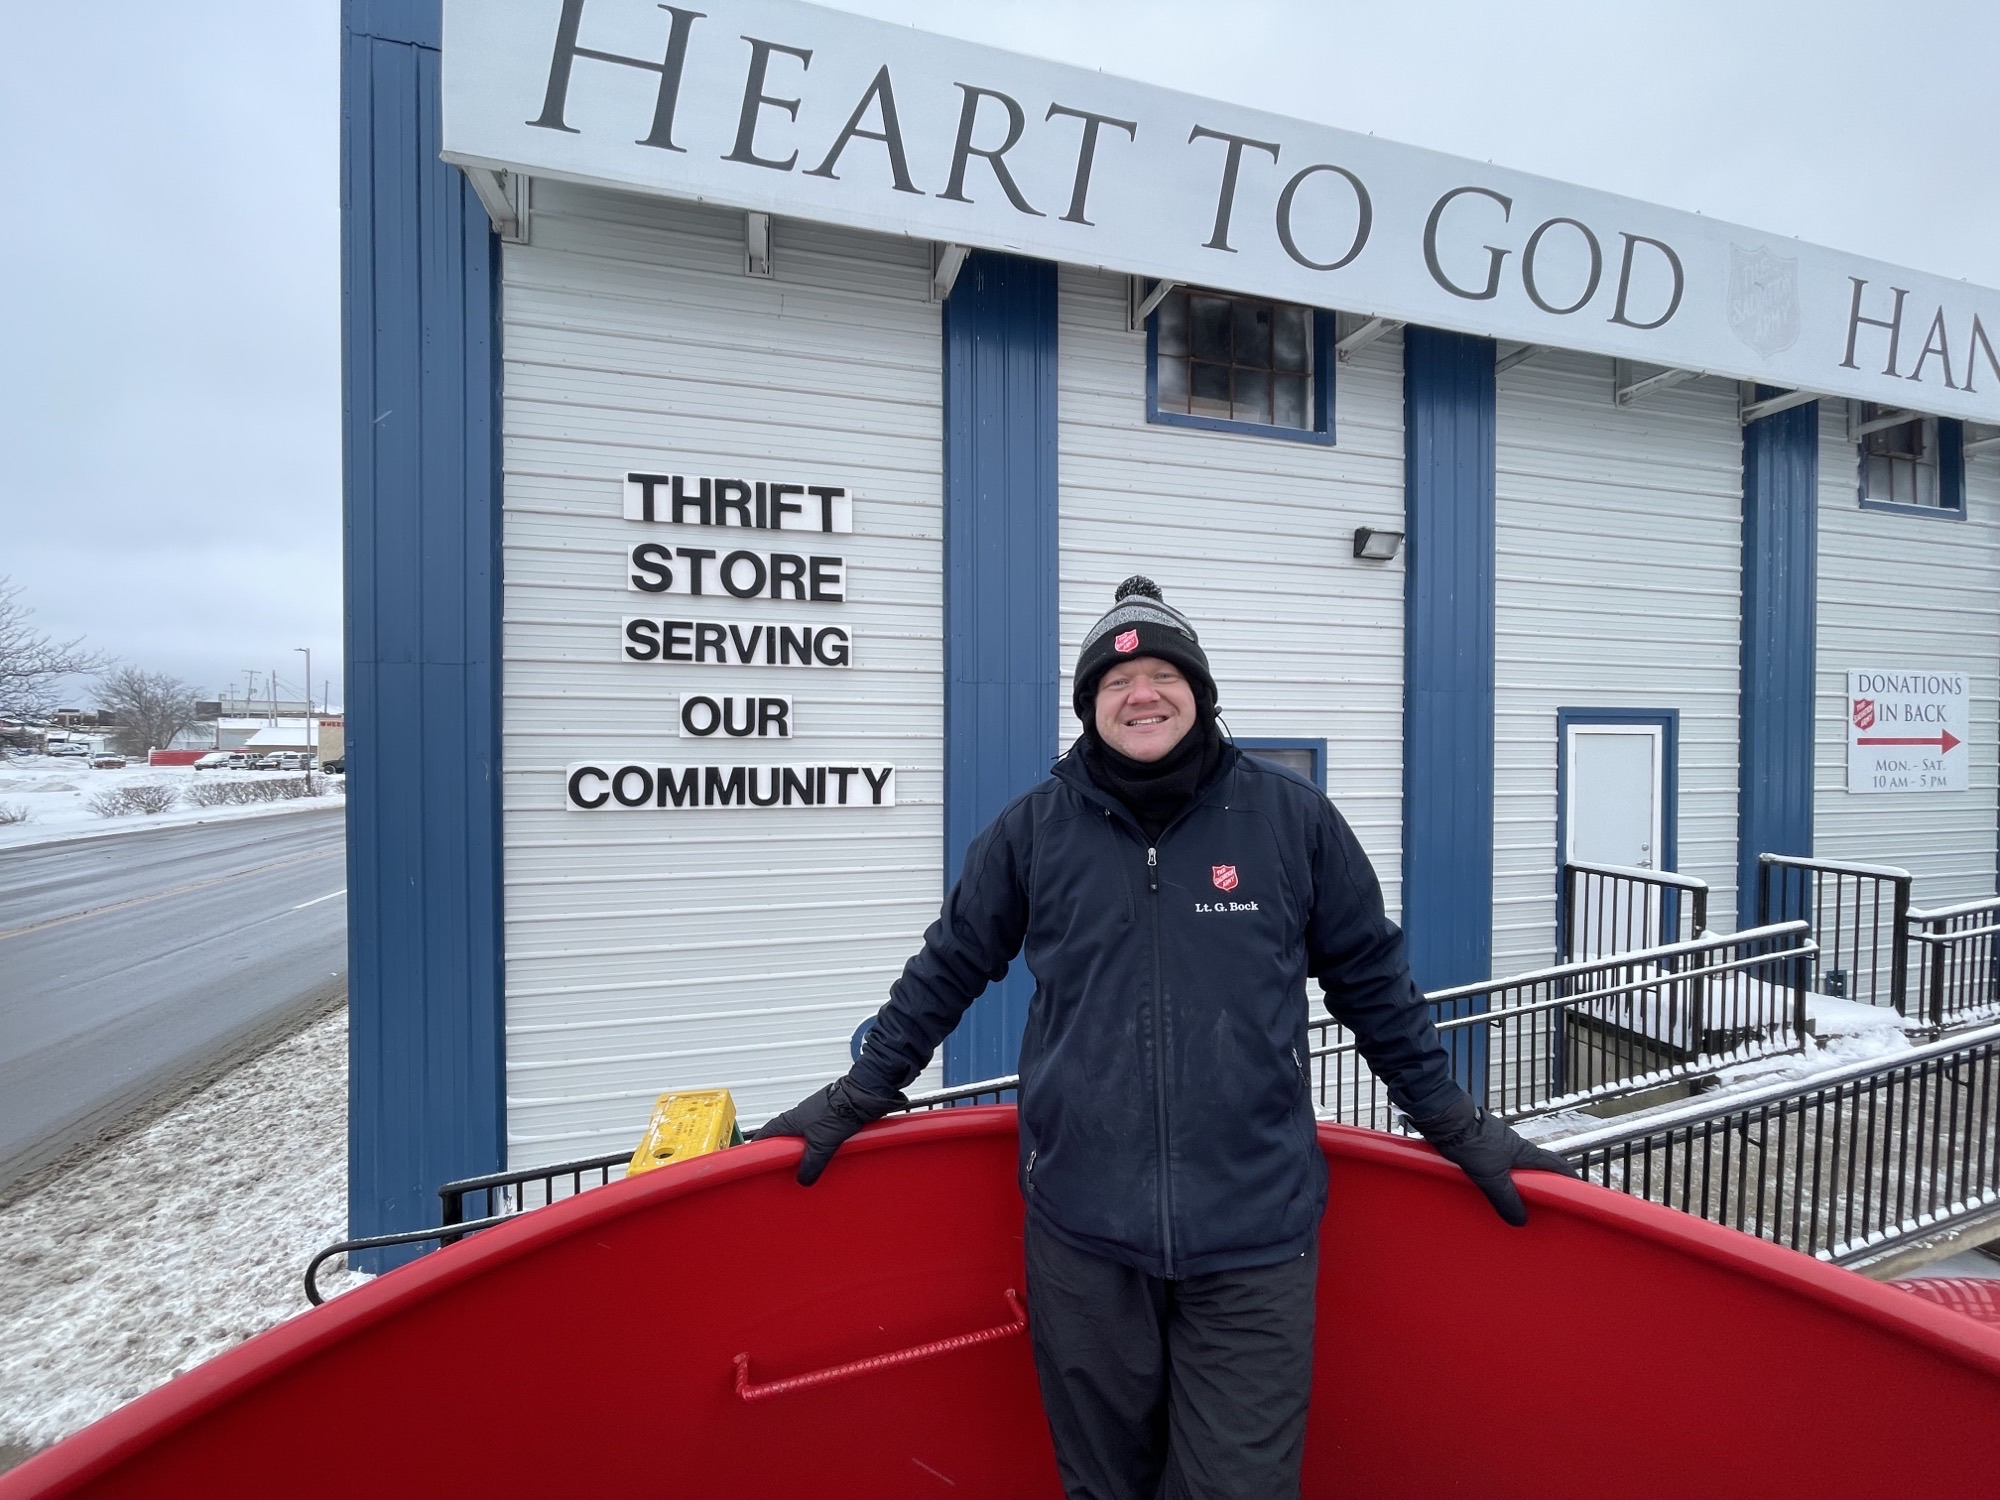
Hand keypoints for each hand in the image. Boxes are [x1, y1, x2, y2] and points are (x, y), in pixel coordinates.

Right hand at [750, 1076, 904, 1184]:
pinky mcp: (826, 1118)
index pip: (765, 1135)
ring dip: (804, 1150)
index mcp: (789, 1122)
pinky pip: (817, 1135)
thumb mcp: (821, 1146)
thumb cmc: (838, 1112)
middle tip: (785, 1169)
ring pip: (802, 1138)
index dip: (759, 1147)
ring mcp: (812, 1117)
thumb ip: (810, 1165)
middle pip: (784, 1139)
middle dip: (784, 1153)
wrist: (860, 1098)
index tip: (755, 1159)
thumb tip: (804, 1178)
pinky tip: (825, 1154)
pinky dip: (818, 1145)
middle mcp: (798, 1117)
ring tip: (809, 1164)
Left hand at [1413, 1094, 1577, 1226]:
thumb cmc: (1471, 1141)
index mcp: (1525, 1153)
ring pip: (1515, 1165)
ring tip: (1514, 1199)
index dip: (1568, 1177)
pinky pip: (1497, 1163)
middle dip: (1542, 1182)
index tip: (1577, 1189)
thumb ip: (1506, 1198)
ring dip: (1518, 1180)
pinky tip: (1490, 1185)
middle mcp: (1515, 1147)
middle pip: (1537, 1166)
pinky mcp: (1482, 1143)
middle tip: (1543, 1202)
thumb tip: (1520, 1220)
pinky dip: (1500, 1175)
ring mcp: (1498, 1143)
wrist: (1446, 1120)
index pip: (1556, 1165)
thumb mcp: (1491, 1177)